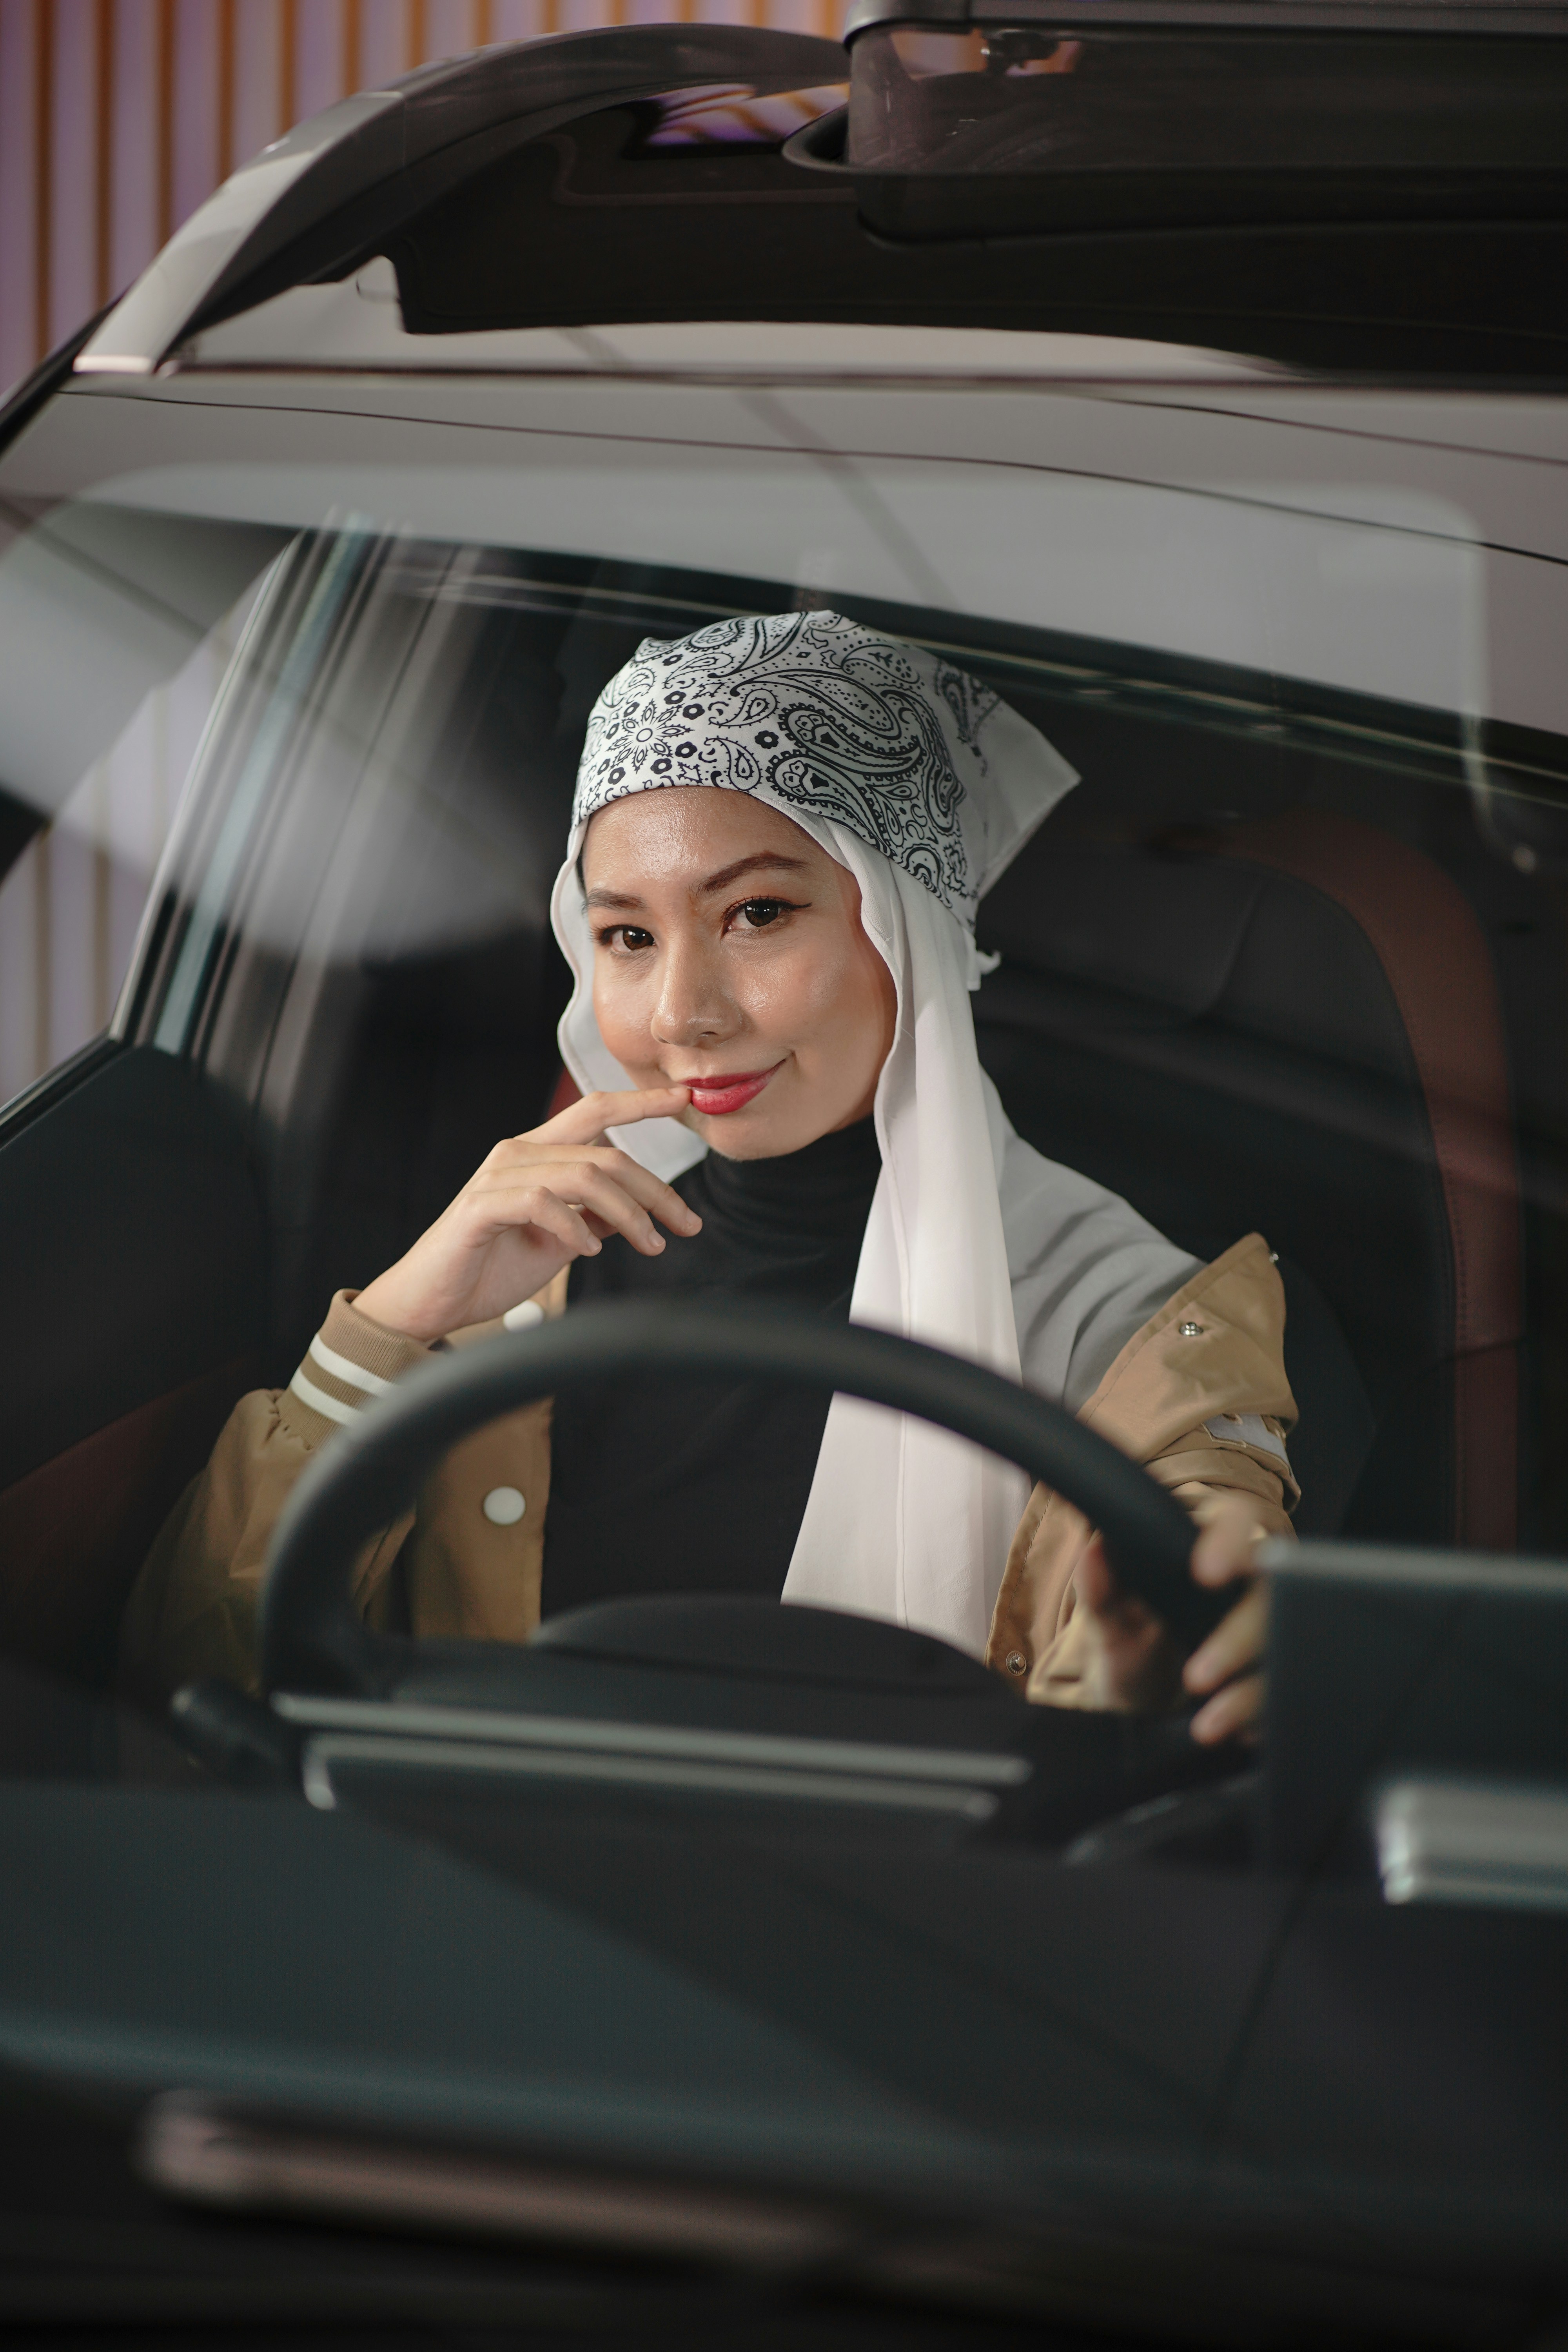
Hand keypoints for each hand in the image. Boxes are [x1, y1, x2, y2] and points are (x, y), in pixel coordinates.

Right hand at [354, 1087, 701, 1341]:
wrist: (432, 1303)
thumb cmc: (490, 1270)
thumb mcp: (559, 1243)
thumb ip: (593, 1220)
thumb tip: (636, 1214)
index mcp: (537, 1154)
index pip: (595, 1112)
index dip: (641, 1102)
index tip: (684, 1100)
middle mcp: (518, 1154)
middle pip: (606, 1153)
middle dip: (657, 1189)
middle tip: (687, 1224)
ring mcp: (498, 1177)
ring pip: (585, 1176)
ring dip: (628, 1214)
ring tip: (649, 1244)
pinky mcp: (482, 1205)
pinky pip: (543, 1201)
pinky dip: (576, 1226)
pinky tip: (588, 1250)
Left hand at [1075, 1493, 1268, 1742]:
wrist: (1139, 1687)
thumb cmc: (1130, 1633)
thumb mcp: (1110, 1617)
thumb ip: (1100, 1589)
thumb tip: (1094, 1553)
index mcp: (1209, 1547)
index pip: (1235, 1520)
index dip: (1229, 1540)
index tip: (1205, 1572)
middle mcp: (1248, 1582)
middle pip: (1271, 1590)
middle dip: (1238, 1636)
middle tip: (1197, 1676)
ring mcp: (1267, 1625)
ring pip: (1283, 1645)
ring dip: (1249, 1692)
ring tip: (1209, 1725)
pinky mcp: (1273, 1669)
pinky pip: (1283, 1689)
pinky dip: (1260, 1716)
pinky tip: (1238, 1733)